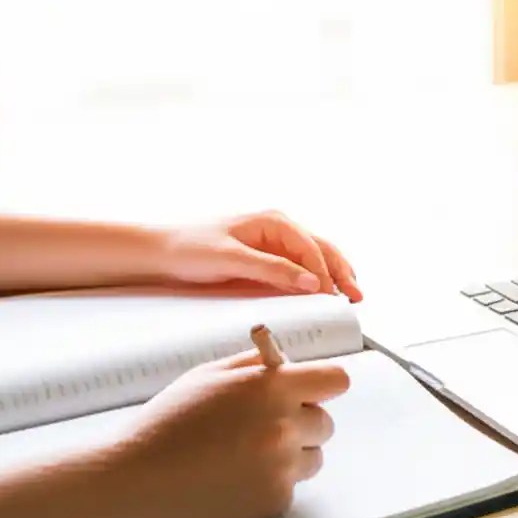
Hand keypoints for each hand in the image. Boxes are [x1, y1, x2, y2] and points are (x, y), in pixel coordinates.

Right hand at [116, 350, 349, 517]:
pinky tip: (233, 480)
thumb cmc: (168, 424)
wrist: (136, 483)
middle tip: (263, 426)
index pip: (336, 379)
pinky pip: (290, 486)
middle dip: (302, 421)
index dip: (323, 384)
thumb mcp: (208, 376)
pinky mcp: (275, 502)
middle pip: (326, 422)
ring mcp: (283, 468)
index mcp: (271, 388)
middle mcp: (285, 427)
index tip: (310, 390)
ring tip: (244, 455)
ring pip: (314, 457)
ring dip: (292, 455)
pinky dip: (270, 483)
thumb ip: (255, 365)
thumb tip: (289, 363)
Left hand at [161, 210, 362, 301]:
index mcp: (274, 221)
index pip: (311, 248)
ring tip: (351, 294)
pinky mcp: (268, 258)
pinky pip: (301, 267)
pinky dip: (317, 278)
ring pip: (316, 257)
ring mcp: (275, 243)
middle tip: (356, 296)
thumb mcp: (232, 260)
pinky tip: (325, 291)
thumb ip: (273, 270)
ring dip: (334, 274)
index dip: (325, 273)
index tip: (332, 296)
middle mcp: (279, 229)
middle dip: (342, 272)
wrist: (161, 253)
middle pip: (322, 249)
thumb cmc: (190, 249)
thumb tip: (311, 282)